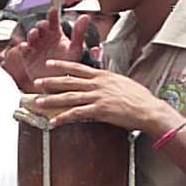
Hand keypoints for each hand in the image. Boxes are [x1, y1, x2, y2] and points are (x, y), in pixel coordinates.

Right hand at [2, 7, 89, 91]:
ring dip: (32, 34)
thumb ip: (79, 33)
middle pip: (41, 27)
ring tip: (35, 34)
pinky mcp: (27, 56)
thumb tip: (85, 17)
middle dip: (41, 24)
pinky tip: (25, 46)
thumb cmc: (67, 65)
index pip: (53, 21)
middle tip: (44, 25)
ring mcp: (35, 46)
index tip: (53, 10)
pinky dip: (23, 47)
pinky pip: (23, 50)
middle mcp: (44, 38)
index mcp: (56, 34)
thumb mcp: (75, 49)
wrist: (57, 84)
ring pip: (31, 36)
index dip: (52, 15)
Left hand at [33, 59, 178, 133]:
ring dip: (52, 100)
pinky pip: (77, 114)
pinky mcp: (99, 110)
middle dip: (51, 82)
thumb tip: (102, 79)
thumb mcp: (122, 82)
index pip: (78, 68)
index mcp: (103, 75)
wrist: (148, 110)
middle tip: (37, 82)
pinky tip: (53, 122)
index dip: (62, 65)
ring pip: (69, 97)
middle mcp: (98, 84)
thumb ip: (109, 80)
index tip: (50, 64)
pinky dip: (64, 118)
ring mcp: (98, 97)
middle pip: (69, 82)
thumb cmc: (139, 98)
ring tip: (38, 102)